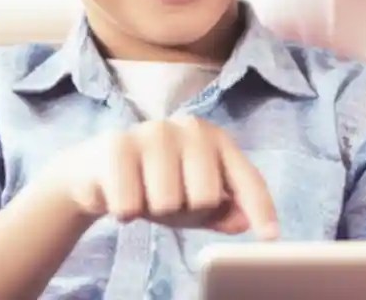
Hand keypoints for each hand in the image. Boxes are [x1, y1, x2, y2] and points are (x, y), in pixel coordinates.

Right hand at [43, 116, 279, 238]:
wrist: (94, 170)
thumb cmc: (153, 183)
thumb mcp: (193, 200)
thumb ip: (223, 210)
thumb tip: (243, 221)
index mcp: (215, 139)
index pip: (246, 179)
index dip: (260, 210)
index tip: (270, 237)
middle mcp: (189, 128)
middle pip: (205, 196)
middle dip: (186, 211)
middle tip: (167, 199)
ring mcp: (153, 132)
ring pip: (167, 202)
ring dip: (152, 210)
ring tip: (143, 193)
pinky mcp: (117, 145)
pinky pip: (130, 204)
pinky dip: (125, 211)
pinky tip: (119, 194)